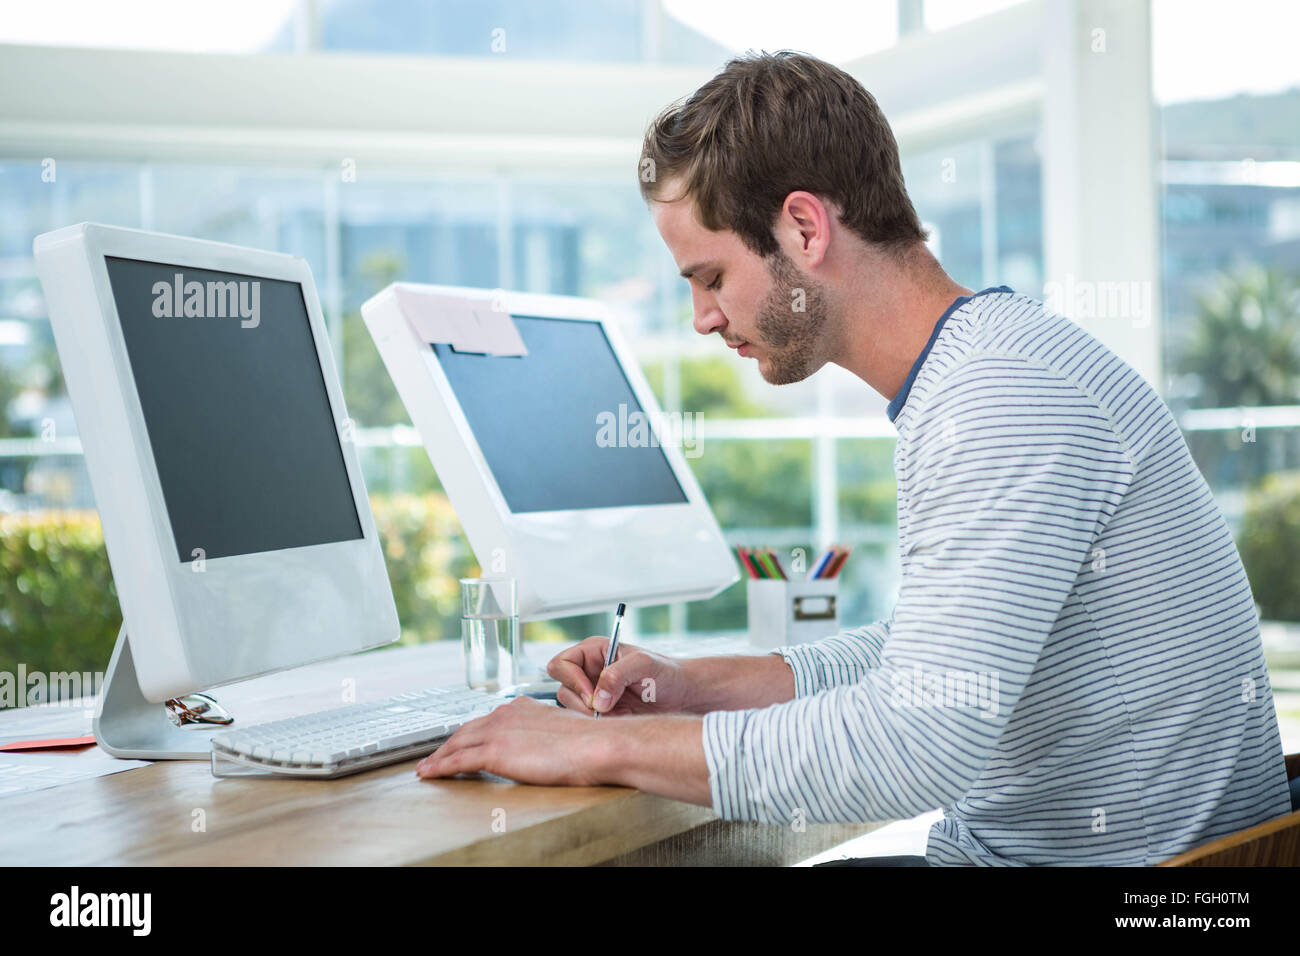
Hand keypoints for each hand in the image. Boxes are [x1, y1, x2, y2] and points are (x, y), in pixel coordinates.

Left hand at [415, 696, 611, 785]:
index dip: (471, 732)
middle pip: (466, 730)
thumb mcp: (564, 729)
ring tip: (426, 768)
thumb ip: (547, 734)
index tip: (462, 741)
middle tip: (435, 755)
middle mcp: (506, 714)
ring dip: (438, 756)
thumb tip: (547, 746)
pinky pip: (457, 761)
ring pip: (457, 744)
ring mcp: (498, 731)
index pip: (487, 720)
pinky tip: (429, 774)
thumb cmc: (590, 742)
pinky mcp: (494, 752)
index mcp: (522, 708)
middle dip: (448, 743)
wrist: (596, 745)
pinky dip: (439, 767)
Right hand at [546, 636, 689, 715]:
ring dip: (595, 715)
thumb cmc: (666, 673)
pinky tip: (623, 718)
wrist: (682, 697)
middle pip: (563, 689)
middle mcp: (588, 672)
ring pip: (573, 709)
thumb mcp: (644, 665)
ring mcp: (593, 694)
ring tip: (622, 712)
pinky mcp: (601, 713)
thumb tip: (597, 699)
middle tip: (607, 708)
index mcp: (593, 652)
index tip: (592, 694)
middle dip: (583, 703)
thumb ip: (617, 675)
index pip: (561, 664)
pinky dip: (602, 725)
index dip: (571, 679)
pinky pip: (587, 722)